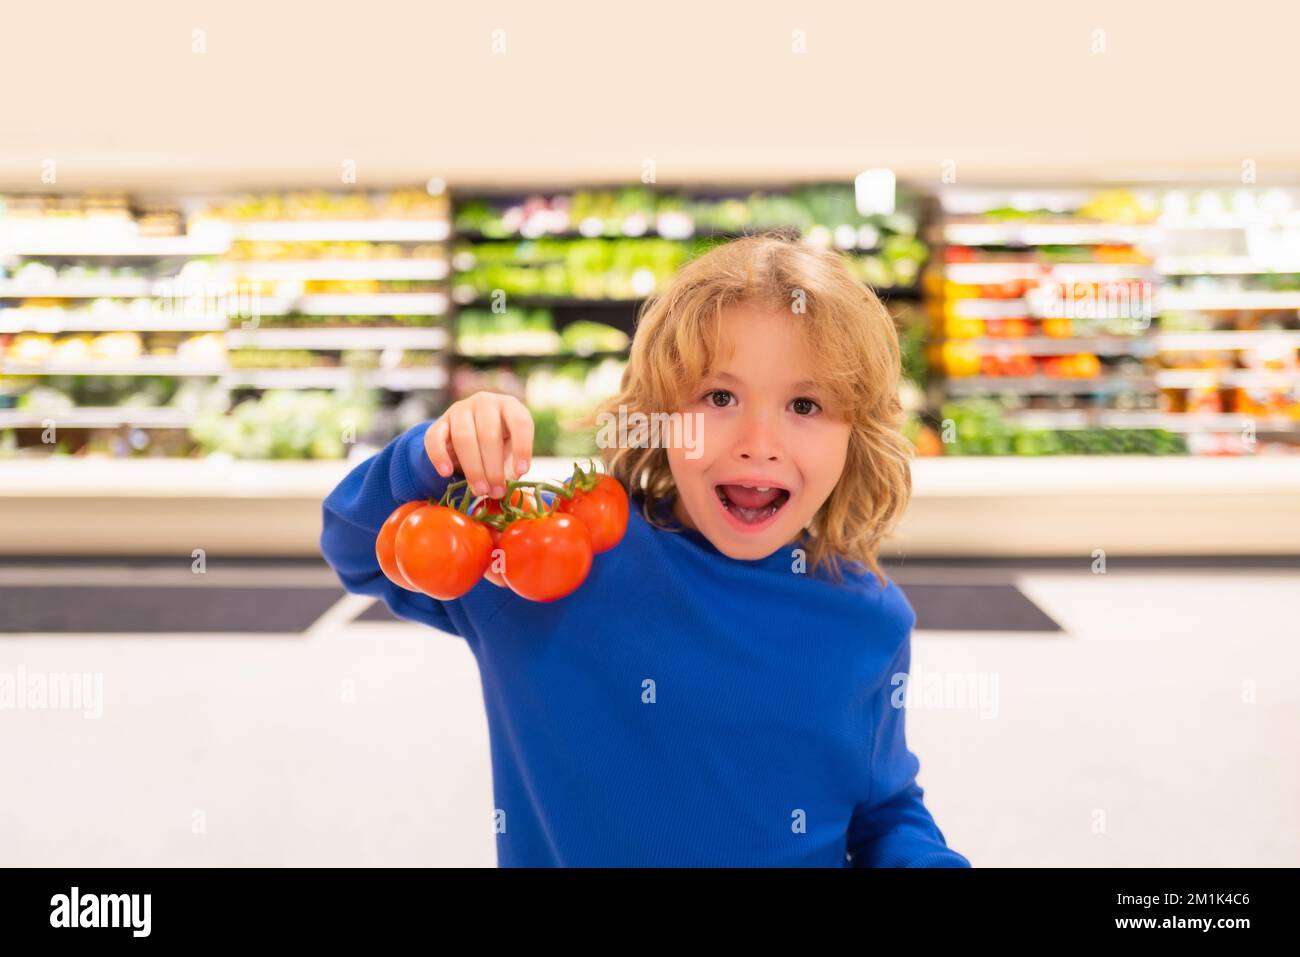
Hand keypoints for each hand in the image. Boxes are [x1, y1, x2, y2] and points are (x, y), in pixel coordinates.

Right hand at [424, 392, 534, 589]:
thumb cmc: (497, 447)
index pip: (520, 423)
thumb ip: (512, 467)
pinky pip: (435, 438)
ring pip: (464, 438)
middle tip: (496, 493)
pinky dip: (440, 456)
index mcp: (510, 407)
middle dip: (493, 467)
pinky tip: (445, 474)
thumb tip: (512, 496)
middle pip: (489, 434)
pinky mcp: (438, 423)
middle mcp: (485, 402)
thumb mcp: (509, 452)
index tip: (521, 473)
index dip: (522, 448)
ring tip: (478, 491)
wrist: (464, 433)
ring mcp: (459, 410)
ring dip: (472, 467)